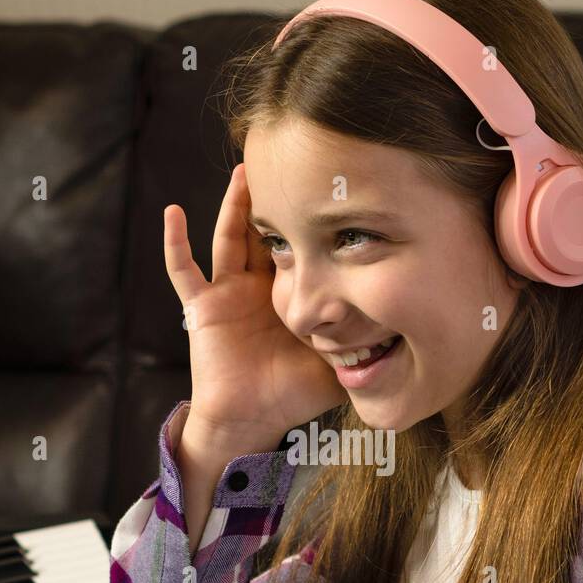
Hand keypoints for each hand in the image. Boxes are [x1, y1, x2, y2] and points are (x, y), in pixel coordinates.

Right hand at [162, 163, 346, 442]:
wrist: (251, 420)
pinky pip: (183, 271)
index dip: (311, 222)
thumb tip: (411, 332)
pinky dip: (175, 242)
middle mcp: (256, 287)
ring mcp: (227, 293)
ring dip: (234, 206)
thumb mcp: (337, 362)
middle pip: (263, 233)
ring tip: (243, 171)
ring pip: (229, 238)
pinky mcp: (202, 307)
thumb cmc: (292, 395)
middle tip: (288, 162)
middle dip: (274, 200)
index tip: (331, 189)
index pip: (299, 248)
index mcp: (287, 295)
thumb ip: (366, 345)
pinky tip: (172, 212)